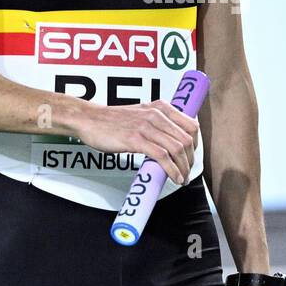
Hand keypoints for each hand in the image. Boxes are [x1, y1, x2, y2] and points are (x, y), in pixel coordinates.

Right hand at [71, 99, 198, 183]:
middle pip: (186, 139)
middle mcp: (156, 114)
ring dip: (183, 168)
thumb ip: (156, 122)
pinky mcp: (136, 139)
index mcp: (160, 107)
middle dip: (190, 160)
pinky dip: (172, 170)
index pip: (191, 125)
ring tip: (182, 179)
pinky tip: (173, 177)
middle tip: (187, 172)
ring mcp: (146, 126)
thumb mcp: (141, 113)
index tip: (192, 155)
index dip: (196, 143)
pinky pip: (162, 156)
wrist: (89, 119)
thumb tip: (171, 139)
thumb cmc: (112, 119)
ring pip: (177, 149)